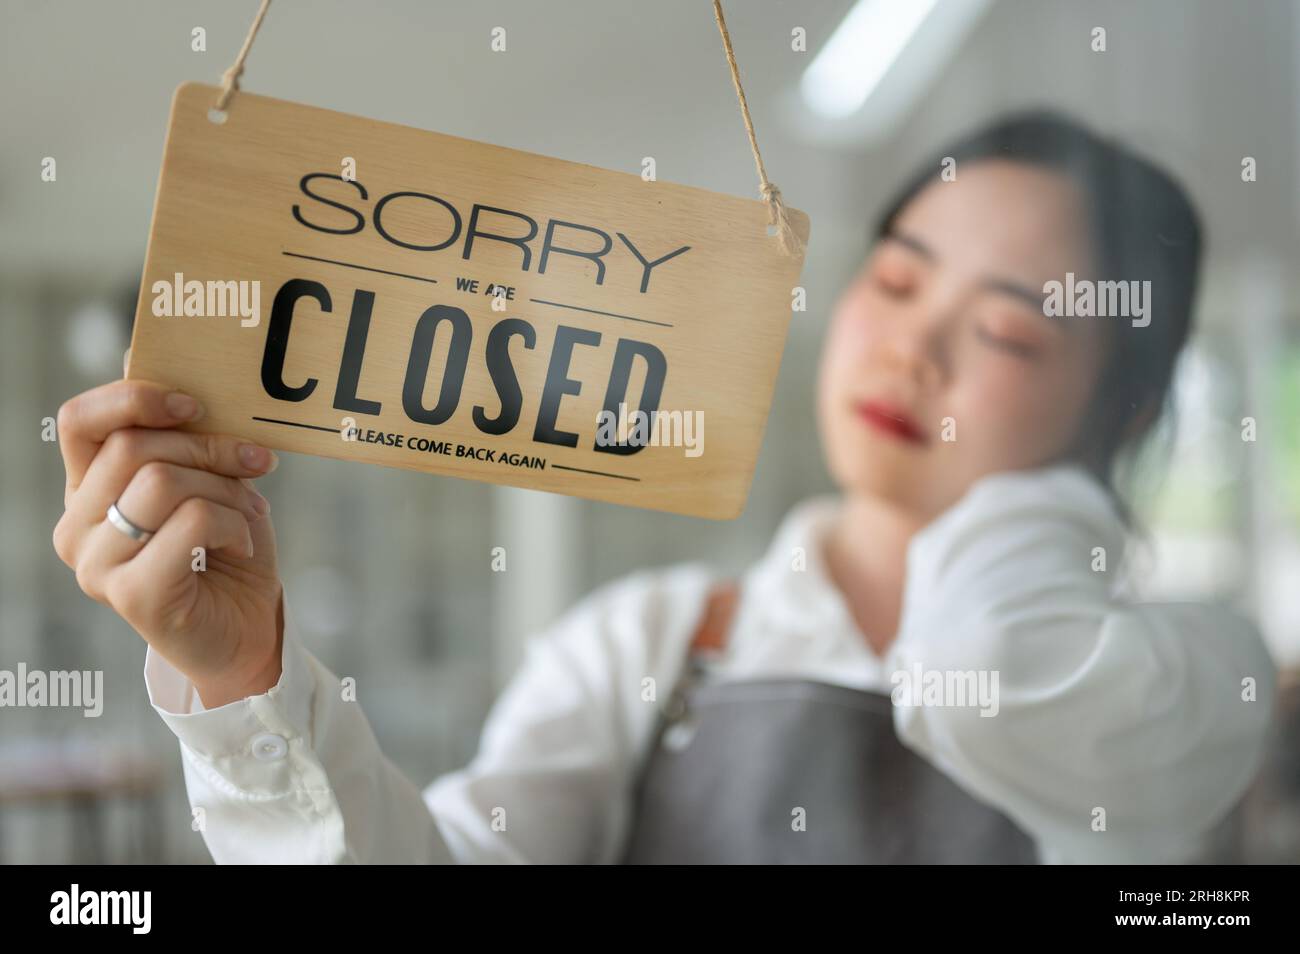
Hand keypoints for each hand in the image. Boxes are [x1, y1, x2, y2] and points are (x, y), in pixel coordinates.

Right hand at [53, 377, 285, 707]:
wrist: (248, 632)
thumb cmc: (228, 551)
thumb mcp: (211, 482)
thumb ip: (188, 439)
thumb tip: (172, 369)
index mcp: (89, 491)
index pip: (80, 421)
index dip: (134, 396)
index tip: (194, 404)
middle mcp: (79, 526)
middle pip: (134, 446)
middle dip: (209, 446)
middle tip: (255, 463)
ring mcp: (97, 564)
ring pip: (163, 480)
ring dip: (227, 489)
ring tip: (248, 514)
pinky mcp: (132, 595)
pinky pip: (193, 521)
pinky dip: (235, 524)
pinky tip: (242, 546)